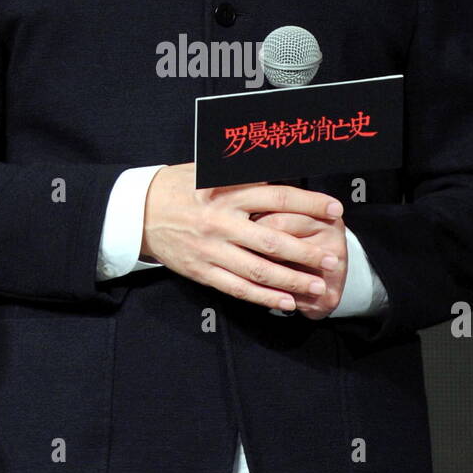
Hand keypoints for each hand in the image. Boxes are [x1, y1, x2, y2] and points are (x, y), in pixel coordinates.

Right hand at [140, 162, 344, 311]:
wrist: (138, 211)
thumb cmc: (180, 186)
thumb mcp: (210, 169)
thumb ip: (245, 174)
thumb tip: (281, 171)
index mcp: (226, 192)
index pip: (278, 198)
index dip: (310, 204)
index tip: (335, 210)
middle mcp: (221, 222)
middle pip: (273, 240)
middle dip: (306, 252)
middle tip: (331, 259)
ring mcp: (211, 249)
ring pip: (258, 270)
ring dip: (291, 281)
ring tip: (318, 287)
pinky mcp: (201, 271)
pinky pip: (237, 288)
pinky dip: (264, 298)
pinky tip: (286, 303)